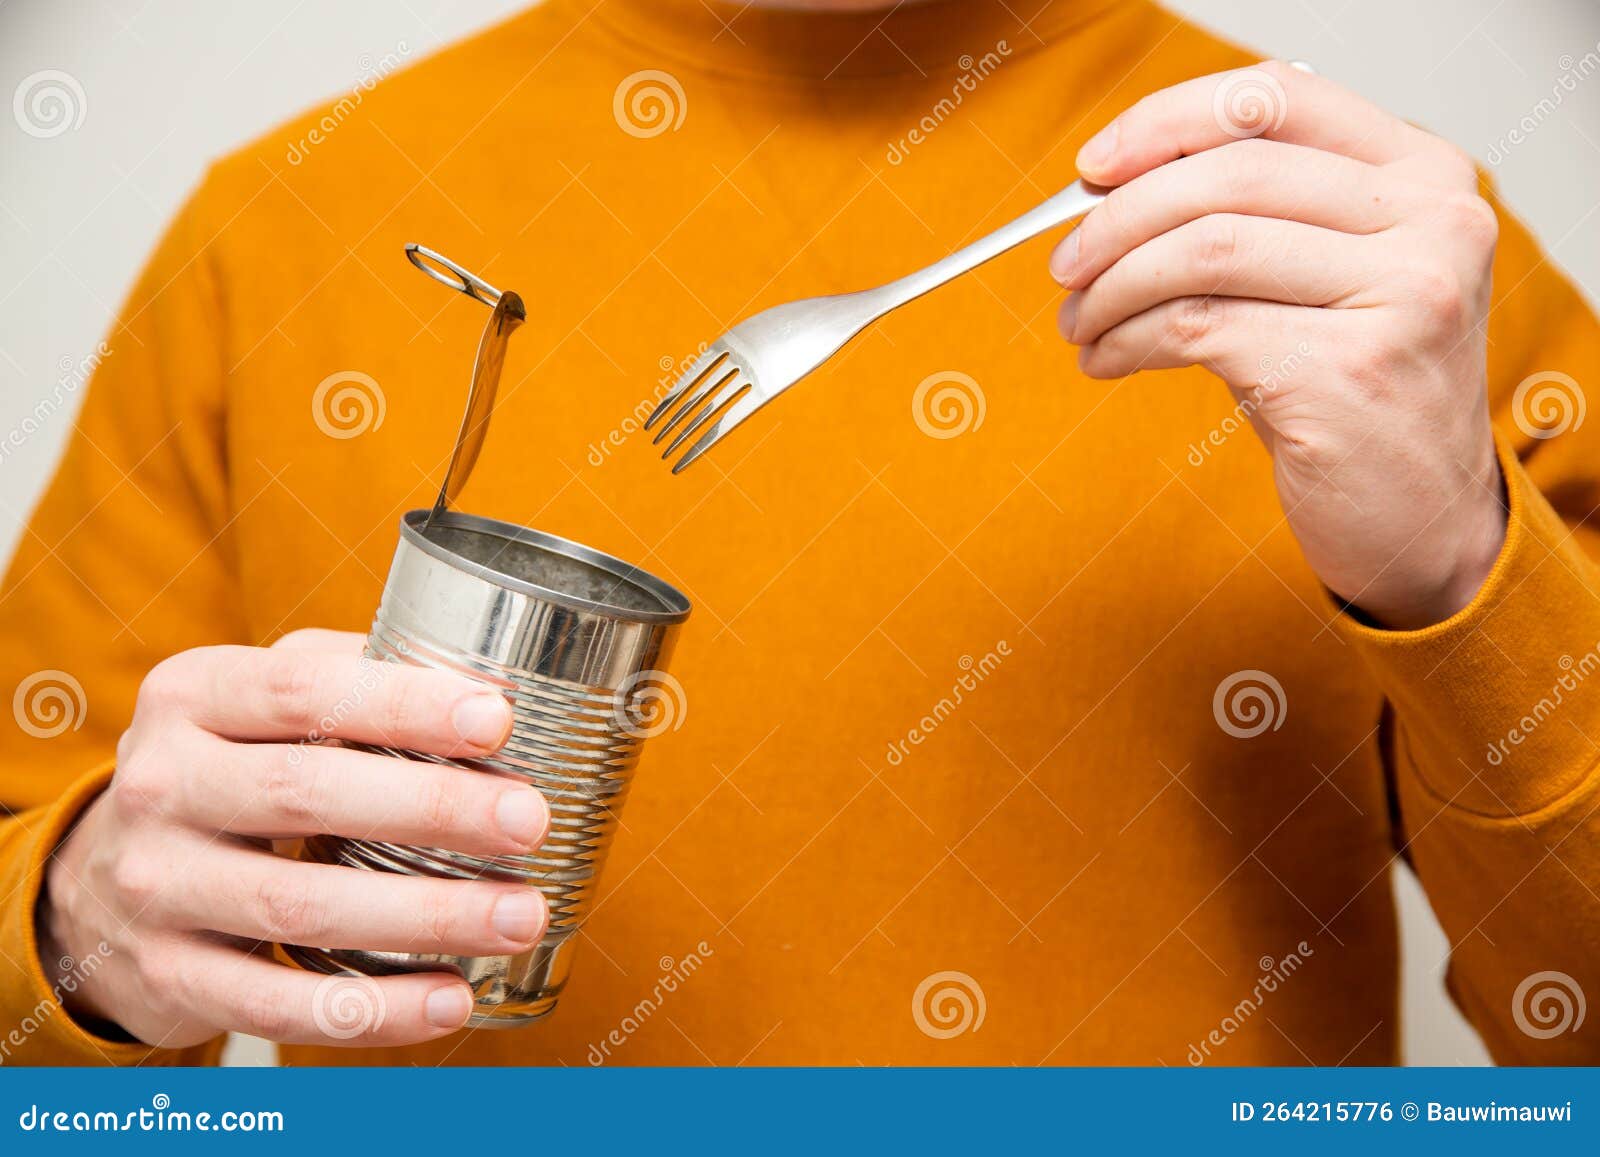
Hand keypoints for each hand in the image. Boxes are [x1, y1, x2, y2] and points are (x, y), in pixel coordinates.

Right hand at [36, 629, 549, 1048]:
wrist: (98, 883)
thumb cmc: (227, 770)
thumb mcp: (258, 701)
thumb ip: (354, 676)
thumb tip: (490, 685)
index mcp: (194, 695)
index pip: (303, 689)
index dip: (404, 704)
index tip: (498, 720)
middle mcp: (160, 785)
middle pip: (306, 795)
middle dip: (433, 808)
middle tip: (528, 822)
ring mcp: (157, 887)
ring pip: (300, 907)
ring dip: (425, 916)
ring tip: (518, 916)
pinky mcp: (168, 977)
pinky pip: (276, 1002)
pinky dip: (372, 1009)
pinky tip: (450, 1000)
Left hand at [1051, 61, 1506, 627]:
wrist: (1422, 522)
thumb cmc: (1356, 398)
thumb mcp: (1322, 285)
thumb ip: (1250, 223)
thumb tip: (1112, 191)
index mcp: (1423, 175)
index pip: (1278, 98)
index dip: (1168, 122)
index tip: (1092, 167)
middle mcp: (1431, 221)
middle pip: (1228, 176)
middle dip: (1118, 219)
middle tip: (1064, 265)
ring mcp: (1401, 294)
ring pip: (1205, 249)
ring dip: (1114, 287)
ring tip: (1080, 324)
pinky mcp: (1348, 370)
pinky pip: (1197, 327)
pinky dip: (1128, 340)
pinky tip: (1107, 359)